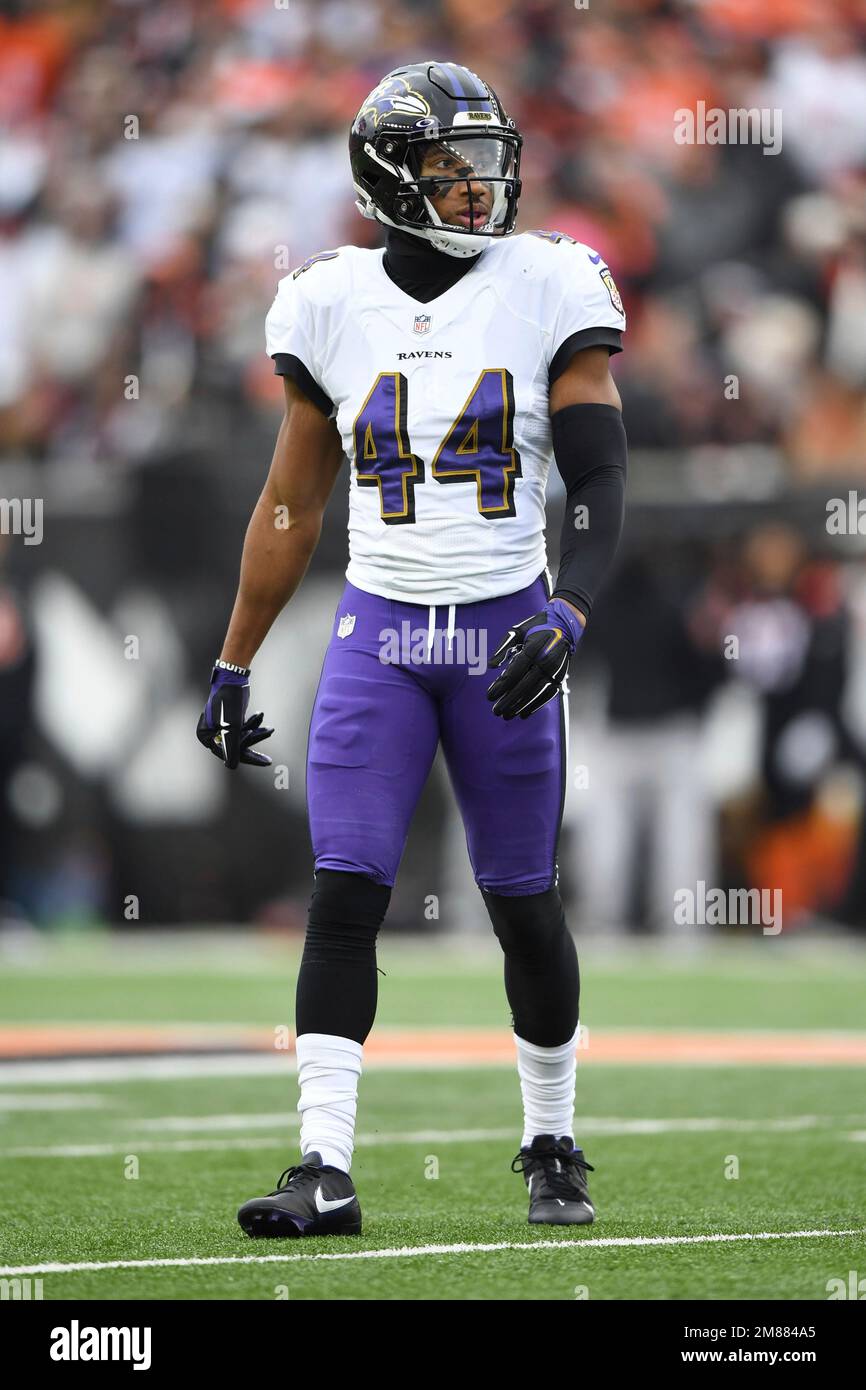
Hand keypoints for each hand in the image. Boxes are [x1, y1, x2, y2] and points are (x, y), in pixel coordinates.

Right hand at [196, 661, 273, 768]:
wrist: (234, 678)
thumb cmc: (229, 701)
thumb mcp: (232, 727)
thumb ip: (232, 748)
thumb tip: (231, 767)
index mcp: (205, 736)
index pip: (226, 754)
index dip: (244, 756)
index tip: (262, 761)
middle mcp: (210, 732)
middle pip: (234, 747)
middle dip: (253, 747)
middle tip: (268, 762)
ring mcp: (220, 725)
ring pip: (241, 737)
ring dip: (256, 734)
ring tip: (270, 730)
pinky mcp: (231, 719)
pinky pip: (244, 729)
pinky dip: (253, 725)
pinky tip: (260, 716)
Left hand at [487, 598, 584, 719]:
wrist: (565, 624)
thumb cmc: (536, 627)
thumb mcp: (517, 631)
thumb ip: (503, 647)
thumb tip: (491, 666)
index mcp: (533, 648)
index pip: (514, 673)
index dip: (500, 686)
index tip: (489, 696)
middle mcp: (545, 661)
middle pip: (523, 686)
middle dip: (508, 701)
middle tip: (495, 711)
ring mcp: (555, 671)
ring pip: (535, 693)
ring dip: (520, 706)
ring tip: (507, 715)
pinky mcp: (560, 677)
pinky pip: (547, 695)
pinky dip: (536, 706)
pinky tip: (524, 714)